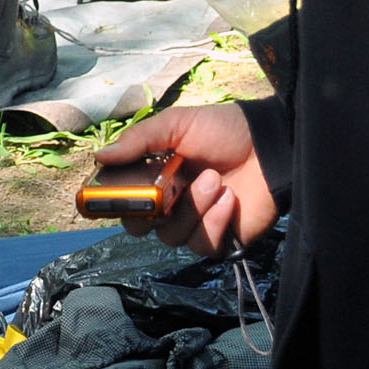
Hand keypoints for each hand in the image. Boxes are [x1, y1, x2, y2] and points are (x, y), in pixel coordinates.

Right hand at [94, 104, 276, 256]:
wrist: (268, 144)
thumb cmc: (221, 129)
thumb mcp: (175, 125)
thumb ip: (137, 140)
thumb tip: (100, 156)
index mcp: (152, 176)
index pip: (122, 199)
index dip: (116, 200)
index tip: (119, 192)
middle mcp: (168, 202)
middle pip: (139, 226)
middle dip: (149, 211)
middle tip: (164, 190)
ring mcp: (193, 222)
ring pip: (171, 236)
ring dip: (191, 209)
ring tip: (214, 181)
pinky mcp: (220, 238)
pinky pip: (202, 244)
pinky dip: (213, 222)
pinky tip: (228, 199)